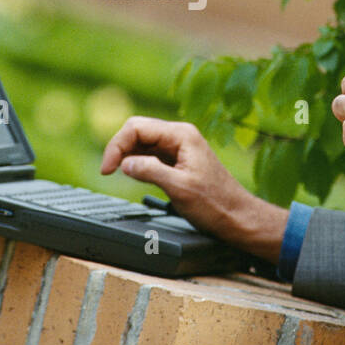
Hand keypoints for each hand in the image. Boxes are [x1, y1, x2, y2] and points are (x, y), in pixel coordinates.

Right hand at [99, 116, 286, 261]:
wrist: (237, 217)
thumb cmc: (215, 204)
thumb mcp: (180, 188)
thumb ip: (150, 171)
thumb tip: (125, 163)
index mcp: (181, 135)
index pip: (137, 128)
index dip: (117, 145)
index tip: (107, 169)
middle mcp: (179, 136)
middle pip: (137, 131)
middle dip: (119, 147)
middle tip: (108, 170)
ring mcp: (179, 147)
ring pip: (142, 142)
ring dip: (127, 154)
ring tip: (116, 172)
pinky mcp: (177, 160)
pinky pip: (150, 153)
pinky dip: (137, 161)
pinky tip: (131, 173)